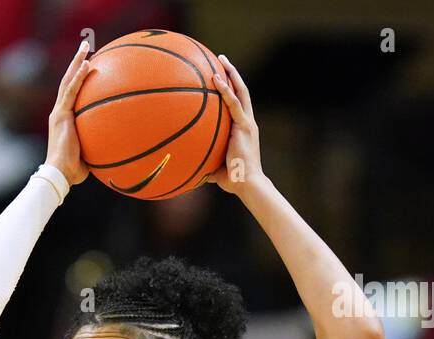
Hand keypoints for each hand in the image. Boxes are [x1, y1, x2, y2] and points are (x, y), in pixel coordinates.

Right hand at [45, 41, 92, 185]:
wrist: (59, 174)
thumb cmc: (74, 171)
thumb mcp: (90, 154)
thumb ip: (99, 146)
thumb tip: (118, 148)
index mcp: (64, 119)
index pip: (71, 93)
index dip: (78, 77)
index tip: (88, 64)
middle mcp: (59, 112)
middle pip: (68, 81)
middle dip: (76, 62)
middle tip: (86, 47)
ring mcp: (59, 112)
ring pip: (68, 80)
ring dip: (77, 62)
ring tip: (86, 46)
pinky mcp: (61, 114)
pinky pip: (71, 91)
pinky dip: (78, 77)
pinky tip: (87, 63)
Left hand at [207, 55, 264, 195]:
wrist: (247, 183)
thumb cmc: (232, 180)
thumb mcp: (215, 167)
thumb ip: (203, 161)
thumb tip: (187, 166)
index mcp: (242, 128)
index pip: (237, 102)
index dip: (230, 88)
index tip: (220, 76)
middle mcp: (247, 121)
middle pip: (241, 90)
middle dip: (232, 73)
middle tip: (221, 59)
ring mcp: (247, 122)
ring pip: (241, 91)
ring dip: (231, 74)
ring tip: (221, 59)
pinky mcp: (245, 126)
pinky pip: (234, 103)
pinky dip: (225, 90)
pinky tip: (216, 78)